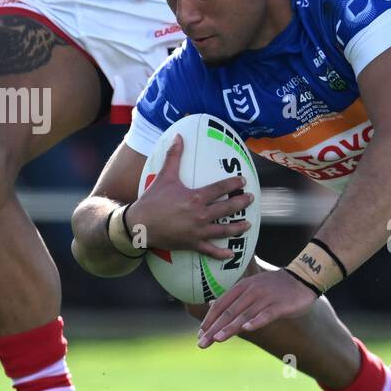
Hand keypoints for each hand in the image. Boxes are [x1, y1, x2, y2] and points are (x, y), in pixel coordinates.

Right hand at [126, 135, 252, 259]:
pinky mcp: (193, 244)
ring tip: (248, 224)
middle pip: (228, 208)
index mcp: (196, 197)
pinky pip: (210, 250)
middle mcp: (200, 215)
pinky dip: (222, 254)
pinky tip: (232, 254)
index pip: (221, 188)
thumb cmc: (152, 200)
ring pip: (224, 230)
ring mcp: (198, 231)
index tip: (243, 181)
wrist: (139, 224)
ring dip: (238, 227)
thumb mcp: (164, 176)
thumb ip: (174, 157)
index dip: (234, 183)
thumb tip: (179, 137)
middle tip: (250, 199)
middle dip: (241, 203)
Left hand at [197, 269, 316, 346]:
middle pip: (229, 312)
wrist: (303, 277)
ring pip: (244, 314)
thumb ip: (232, 297)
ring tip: (217, 339)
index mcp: (242, 287)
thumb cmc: (276, 286)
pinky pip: (266, 314)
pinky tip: (247, 329)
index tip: (200, 333)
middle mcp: (251, 291)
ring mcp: (265, 298)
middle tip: (202, 343)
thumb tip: (211, 305)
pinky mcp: (280, 305)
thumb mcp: (251, 286)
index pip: (221, 304)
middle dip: (214, 328)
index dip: (209, 319)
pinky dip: (256, 321)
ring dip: (229, 328)